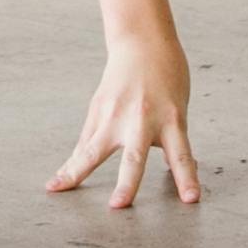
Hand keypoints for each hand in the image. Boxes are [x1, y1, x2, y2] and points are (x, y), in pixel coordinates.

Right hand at [47, 28, 201, 208]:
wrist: (142, 42)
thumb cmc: (167, 76)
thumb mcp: (178, 109)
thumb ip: (172, 140)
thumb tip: (178, 169)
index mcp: (171, 120)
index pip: (181, 156)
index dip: (187, 178)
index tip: (191, 200)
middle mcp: (142, 121)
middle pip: (134, 157)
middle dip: (126, 183)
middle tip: (118, 205)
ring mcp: (115, 115)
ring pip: (93, 149)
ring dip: (76, 172)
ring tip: (57, 188)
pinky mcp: (98, 111)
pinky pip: (85, 143)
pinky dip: (73, 163)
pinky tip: (58, 181)